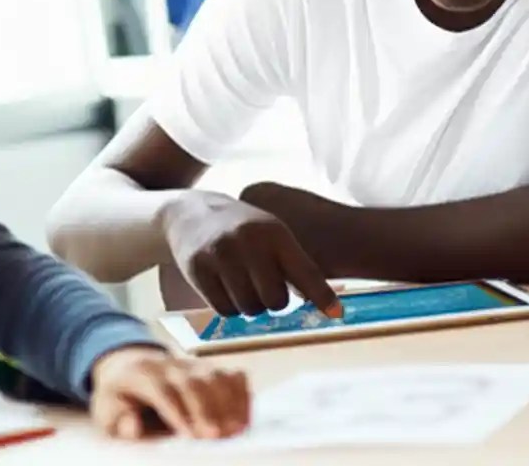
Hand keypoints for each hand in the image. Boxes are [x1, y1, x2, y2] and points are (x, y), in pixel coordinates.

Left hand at [89, 347, 249, 439]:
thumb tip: (132, 425)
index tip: (189, 435)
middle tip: (216, 436)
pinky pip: (234, 377)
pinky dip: (242, 396)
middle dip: (206, 409)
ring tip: (235, 431)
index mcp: (141, 373)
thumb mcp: (108, 411)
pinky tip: (244, 421)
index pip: (162, 390)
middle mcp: (172, 365)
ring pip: (217, 378)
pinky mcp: (213, 369)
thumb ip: (118, 421)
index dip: (177, 412)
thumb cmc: (121, 397)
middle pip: (193, 383)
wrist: (132, 367)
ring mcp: (195, 365)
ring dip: (228, 404)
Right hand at [159, 190, 341, 317]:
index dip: (321, 296)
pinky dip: (229, 307)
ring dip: (251, 305)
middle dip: (274, 302)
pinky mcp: (198, 270)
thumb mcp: (271, 234)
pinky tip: (225, 286)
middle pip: (275, 301)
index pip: (304, 271)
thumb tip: (321, 305)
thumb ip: (294, 265)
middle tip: (265, 287)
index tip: (338, 314)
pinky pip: (224, 310)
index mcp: (275, 232)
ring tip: (244, 284)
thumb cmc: (244, 229)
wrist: (190, 213)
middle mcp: (249, 242)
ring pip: (249, 308)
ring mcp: (221, 255)